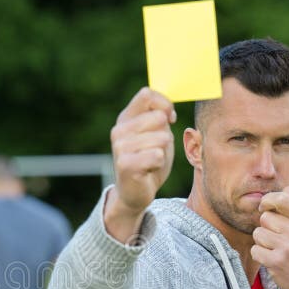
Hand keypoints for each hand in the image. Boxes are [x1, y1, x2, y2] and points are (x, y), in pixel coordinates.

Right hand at [106, 87, 176, 242]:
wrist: (133, 193)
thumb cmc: (148, 161)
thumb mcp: (155, 134)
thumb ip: (159, 117)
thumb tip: (167, 110)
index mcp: (125, 119)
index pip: (147, 94)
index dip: (165, 104)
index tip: (169, 119)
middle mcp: (119, 130)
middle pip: (158, 117)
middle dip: (166, 134)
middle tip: (156, 149)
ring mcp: (120, 147)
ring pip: (161, 138)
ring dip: (163, 151)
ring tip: (151, 161)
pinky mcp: (125, 164)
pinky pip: (157, 156)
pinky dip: (159, 164)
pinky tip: (149, 170)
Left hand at [251, 186, 288, 288]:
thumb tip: (287, 188)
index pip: (281, 199)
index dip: (268, 200)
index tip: (265, 208)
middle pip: (265, 218)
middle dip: (266, 228)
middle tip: (276, 239)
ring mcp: (287, 247)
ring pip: (258, 234)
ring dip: (262, 243)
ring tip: (275, 250)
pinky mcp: (276, 261)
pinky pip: (255, 250)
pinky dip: (260, 255)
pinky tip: (271, 260)